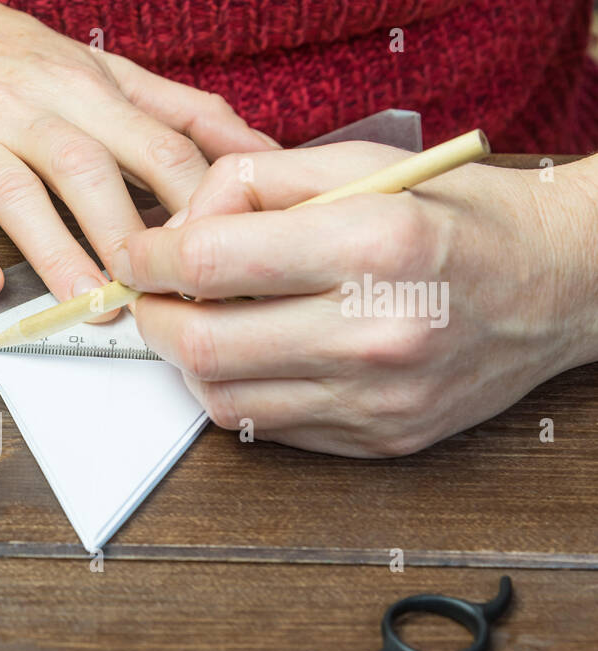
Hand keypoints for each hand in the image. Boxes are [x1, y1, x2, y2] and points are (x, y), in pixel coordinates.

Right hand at [0, 0, 276, 301]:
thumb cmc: (9, 58)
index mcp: (85, 90)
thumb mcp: (100, 71)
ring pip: (17, 192)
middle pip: (89, 172)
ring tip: (85, 300)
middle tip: (155, 296)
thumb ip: (178, 112)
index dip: (193, 204)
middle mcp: (28, 107)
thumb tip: (258, 151)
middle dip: (127, 238)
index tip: (218, 258)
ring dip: (54, 250)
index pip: (156, 146)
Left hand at [112, 143, 597, 456]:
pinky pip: (269, 429)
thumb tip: (177, 226)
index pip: (214, 262)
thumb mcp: (365, 167)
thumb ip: (257, 183)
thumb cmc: (462, 218)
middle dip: (153, 319)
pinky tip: (248, 357)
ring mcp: (378, 399)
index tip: (138, 253)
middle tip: (151, 297)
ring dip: (188, 363)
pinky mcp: (379, 440)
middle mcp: (378, 331)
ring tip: (198, 323)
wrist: (560, 287)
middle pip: (204, 344)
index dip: (152, 257)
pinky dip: (236, 393)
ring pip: (224, 400)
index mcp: (376, 246)